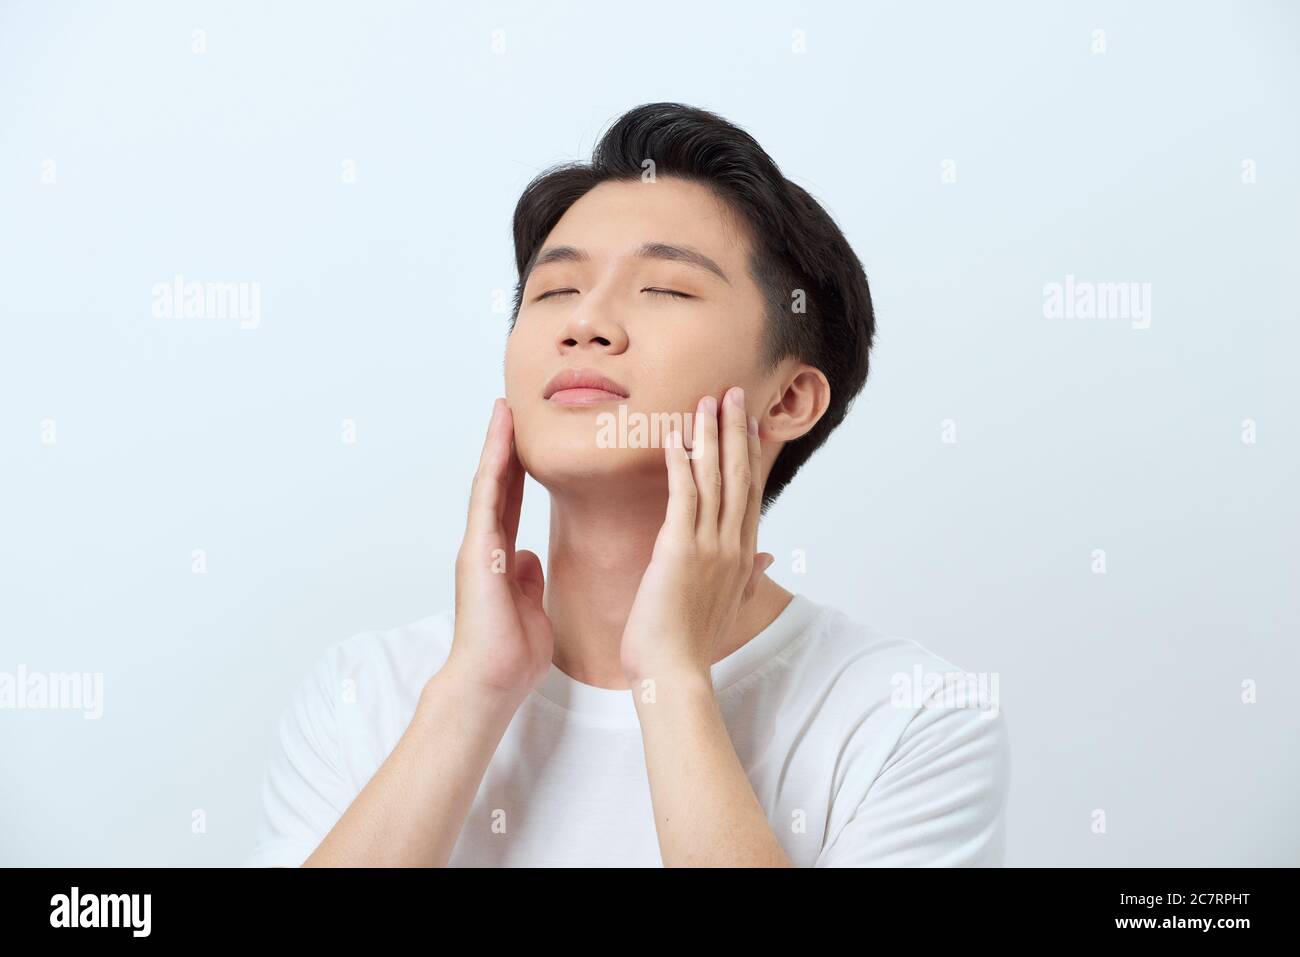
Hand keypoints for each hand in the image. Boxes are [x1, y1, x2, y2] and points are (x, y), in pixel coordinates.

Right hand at [443, 398, 553, 701]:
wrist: (492, 680)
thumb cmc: (511, 653)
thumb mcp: (530, 606)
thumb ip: (527, 578)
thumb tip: (530, 557)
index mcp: (500, 557)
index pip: (510, 501)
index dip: (517, 469)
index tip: (524, 438)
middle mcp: (486, 546)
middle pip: (498, 485)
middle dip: (504, 446)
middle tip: (510, 408)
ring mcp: (478, 547)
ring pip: (488, 485)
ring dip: (496, 446)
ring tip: (504, 410)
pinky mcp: (477, 553)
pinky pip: (487, 502)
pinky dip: (493, 469)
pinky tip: (500, 442)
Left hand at [619, 386, 774, 685]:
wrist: (675, 673)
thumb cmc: (692, 643)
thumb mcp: (730, 605)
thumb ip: (751, 576)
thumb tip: (769, 557)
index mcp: (742, 555)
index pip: (749, 493)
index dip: (749, 453)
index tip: (748, 422)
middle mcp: (732, 545)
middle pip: (738, 476)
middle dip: (735, 431)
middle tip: (732, 392)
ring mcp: (708, 547)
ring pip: (714, 480)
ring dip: (710, 436)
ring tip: (706, 401)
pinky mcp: (680, 551)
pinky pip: (683, 498)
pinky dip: (682, 466)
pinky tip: (677, 440)